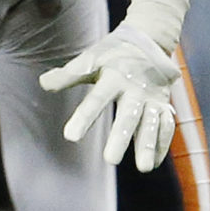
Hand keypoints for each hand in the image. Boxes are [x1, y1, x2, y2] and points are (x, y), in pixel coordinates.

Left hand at [40, 26, 178, 171]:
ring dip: (148, 145)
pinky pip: (166, 125)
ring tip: (144, 168)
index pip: (97, 99)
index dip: (84, 118)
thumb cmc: (110, 55)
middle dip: (121, 138)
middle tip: (110, 160)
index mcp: (113, 77)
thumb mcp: (90, 60)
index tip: (70, 137)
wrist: (147, 41)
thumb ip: (68, 75)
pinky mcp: (163, 105)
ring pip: (151, 123)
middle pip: (128, 116)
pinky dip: (161, 143)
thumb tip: (43, 83)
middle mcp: (135, 89)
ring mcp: (151, 98)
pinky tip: (153, 163)